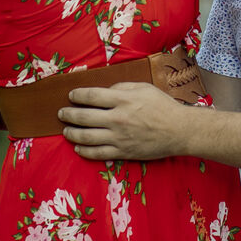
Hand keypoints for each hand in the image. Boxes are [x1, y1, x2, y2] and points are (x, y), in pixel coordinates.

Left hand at [58, 83, 188, 160]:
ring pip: (86, 137)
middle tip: (62, 113)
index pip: (92, 96)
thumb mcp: (144, 88)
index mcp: (123, 100)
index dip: (78, 95)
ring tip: (66, 130)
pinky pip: (97, 153)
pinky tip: (78, 147)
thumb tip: (106, 91)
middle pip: (84, 116)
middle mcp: (117, 119)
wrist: (179, 130)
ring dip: (72, 133)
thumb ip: (122, 87)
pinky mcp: (122, 152)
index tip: (71, 95)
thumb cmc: (163, 106)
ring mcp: (118, 137)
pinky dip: (84, 151)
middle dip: (69, 114)